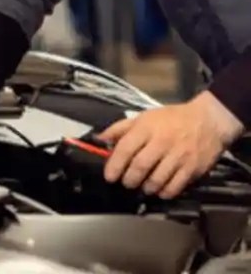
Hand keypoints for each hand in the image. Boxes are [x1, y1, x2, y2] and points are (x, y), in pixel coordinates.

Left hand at [100, 91, 242, 198]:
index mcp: (147, 128)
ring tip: (143, 187)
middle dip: (129, 179)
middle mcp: (162, 142)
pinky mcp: (193, 168)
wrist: (209, 121)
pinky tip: (160, 191)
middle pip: (140, 166)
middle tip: (126, 183)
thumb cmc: (172, 119)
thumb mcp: (144, 117)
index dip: (115, 164)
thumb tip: (99, 139)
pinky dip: (165, 192)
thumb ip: (120, 128)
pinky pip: (176, 186)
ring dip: (146, 187)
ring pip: (157, 179)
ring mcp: (179, 156)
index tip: (109, 176)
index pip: (126, 148)